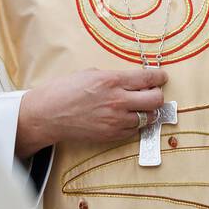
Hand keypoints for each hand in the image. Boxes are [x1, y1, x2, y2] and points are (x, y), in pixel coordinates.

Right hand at [15, 67, 166, 157]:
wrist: (46, 115)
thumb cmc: (64, 90)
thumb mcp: (90, 73)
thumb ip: (114, 77)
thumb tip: (132, 80)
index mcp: (112, 80)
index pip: (148, 77)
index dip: (159, 76)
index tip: (161, 77)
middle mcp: (118, 101)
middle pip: (156, 100)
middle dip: (157, 94)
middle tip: (152, 92)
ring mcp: (116, 121)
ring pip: (149, 117)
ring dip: (147, 111)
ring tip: (138, 107)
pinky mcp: (111, 135)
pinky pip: (134, 131)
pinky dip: (135, 124)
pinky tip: (126, 118)